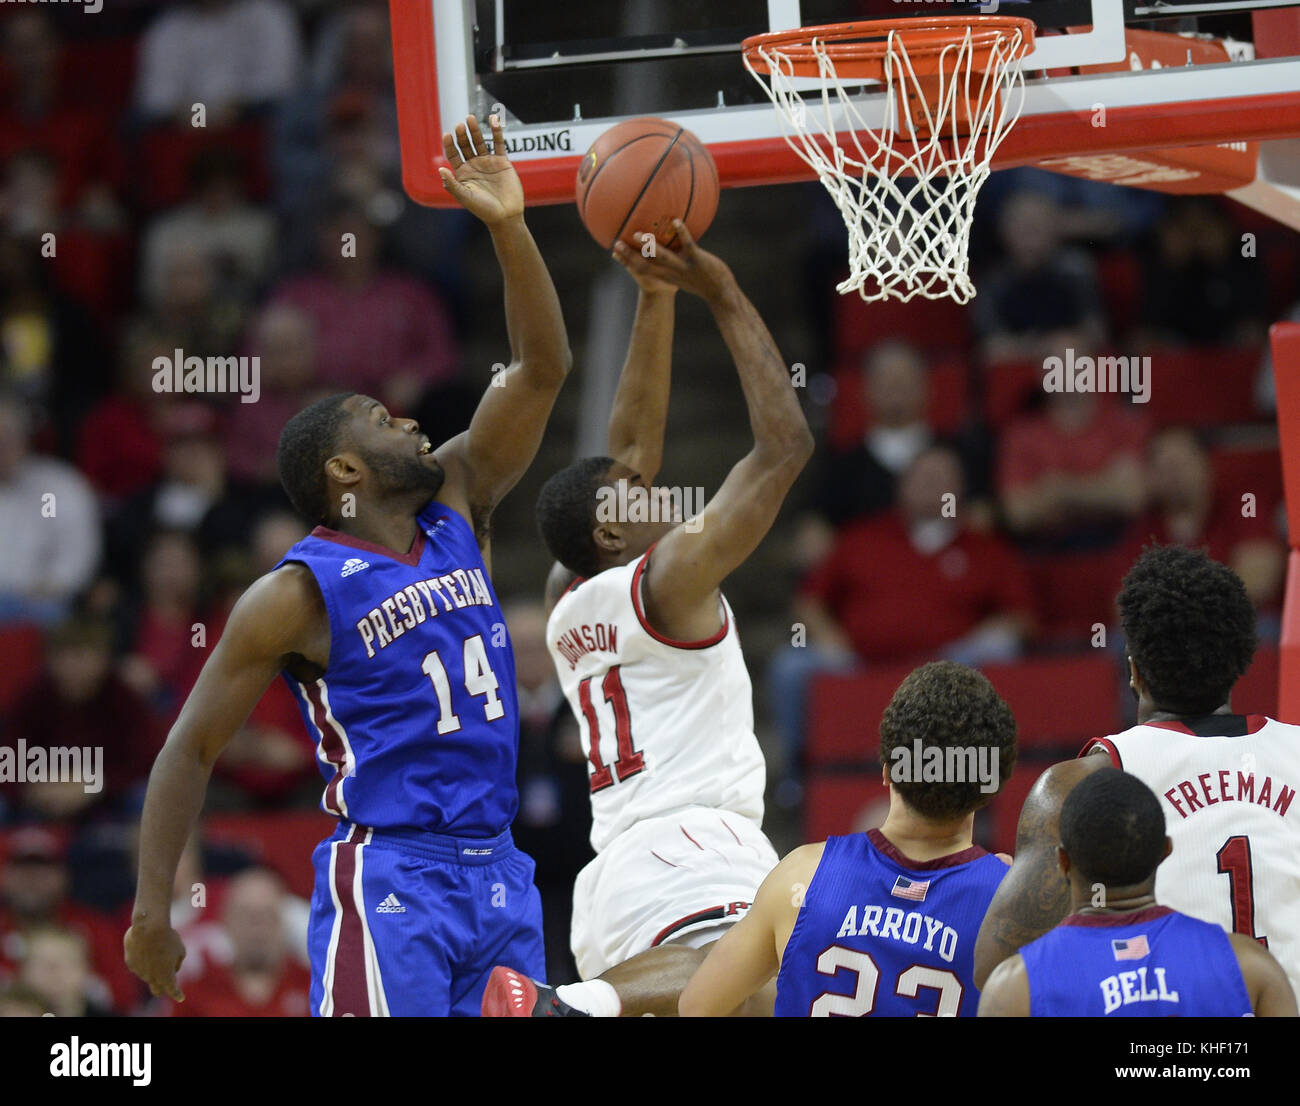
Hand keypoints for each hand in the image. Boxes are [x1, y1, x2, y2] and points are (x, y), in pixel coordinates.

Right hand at [124, 919, 186, 1001]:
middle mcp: (151, 977)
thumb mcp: (180, 949)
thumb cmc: (168, 938)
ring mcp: (139, 972)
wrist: (147, 928)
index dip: (177, 994)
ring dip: (153, 967)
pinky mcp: (131, 964)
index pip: (172, 990)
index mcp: (166, 976)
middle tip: (165, 986)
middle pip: (156, 990)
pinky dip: (144, 960)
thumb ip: (177, 962)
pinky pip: (139, 965)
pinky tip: (146, 947)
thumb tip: (171, 968)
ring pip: (148, 974)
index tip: (181, 997)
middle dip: (161, 989)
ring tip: (158, 949)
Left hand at [439, 115, 523, 224]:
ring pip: (480, 141)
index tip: (447, 135)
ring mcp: (488, 162)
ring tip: (471, 118)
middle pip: (465, 145)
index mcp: (462, 173)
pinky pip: (498, 144)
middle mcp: (474, 165)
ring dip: (475, 130)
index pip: (453, 154)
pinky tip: (493, 120)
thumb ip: (452, 184)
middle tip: (460, 125)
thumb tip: (440, 169)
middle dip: (462, 135)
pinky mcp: (502, 162)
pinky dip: (496, 132)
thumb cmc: (483, 210)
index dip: (449, 144)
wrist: (506, 216)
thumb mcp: (465, 197)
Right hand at [612, 221, 733, 301]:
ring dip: (650, 245)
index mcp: (667, 277)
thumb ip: (675, 266)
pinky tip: (676, 221)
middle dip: (630, 255)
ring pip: (663, 256)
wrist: (721, 294)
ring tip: (637, 234)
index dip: (628, 261)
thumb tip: (669, 251)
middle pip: (646, 264)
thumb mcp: (685, 277)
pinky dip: (682, 233)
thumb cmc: (704, 283)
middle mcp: (672, 273)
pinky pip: (688, 245)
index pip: (643, 269)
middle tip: (617, 243)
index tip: (614, 252)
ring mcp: (684, 266)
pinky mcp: (697, 260)